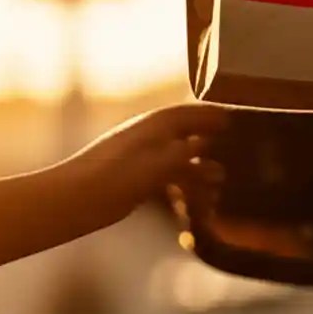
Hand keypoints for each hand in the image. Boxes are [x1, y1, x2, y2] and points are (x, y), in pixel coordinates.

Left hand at [57, 104, 228, 228]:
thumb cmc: (120, 175)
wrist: (78, 198)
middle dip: (210, 143)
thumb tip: (206, 145)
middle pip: (187, 134)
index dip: (213, 116)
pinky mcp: (137, 180)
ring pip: (180, 160)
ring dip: (200, 171)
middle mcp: (151, 136)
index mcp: (157, 124)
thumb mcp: (161, 162)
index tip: (235, 120)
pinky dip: (185, 186)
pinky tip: (196, 201)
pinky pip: (169, 178)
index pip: (192, 113)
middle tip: (235, 152)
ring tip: (220, 182)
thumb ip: (187, 152)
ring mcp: (143, 158)